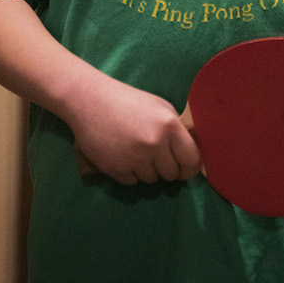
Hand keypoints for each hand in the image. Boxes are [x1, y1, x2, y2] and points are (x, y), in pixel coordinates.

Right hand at [64, 75, 201, 184]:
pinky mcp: (116, 169)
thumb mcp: (160, 108)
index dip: (190, 169)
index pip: (191, 161)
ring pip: (152, 180)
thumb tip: (193, 156)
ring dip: (146, 170)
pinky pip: (132, 182)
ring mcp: (135, 158)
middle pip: (171, 174)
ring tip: (135, 150)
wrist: (90, 101)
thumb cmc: (129, 102)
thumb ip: (177, 131)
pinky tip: (122, 154)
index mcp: (169, 126)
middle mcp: (154, 144)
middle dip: (165, 168)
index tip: (185, 169)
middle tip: (154, 154)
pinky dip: (129, 173)